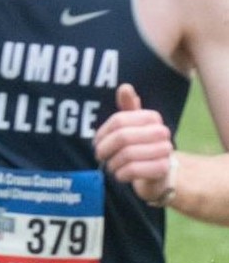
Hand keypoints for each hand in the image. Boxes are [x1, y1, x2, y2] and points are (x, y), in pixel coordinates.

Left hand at [95, 83, 175, 202]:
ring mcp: (165, 150)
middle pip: (122, 137)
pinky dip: (120, 174)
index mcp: (152, 117)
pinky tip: (120, 175)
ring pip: (126, 154)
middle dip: (105, 149)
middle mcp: (162, 131)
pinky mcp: (163, 168)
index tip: (96, 143)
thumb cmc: (138, 146)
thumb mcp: (130, 126)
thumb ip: (127, 108)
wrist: (157, 173)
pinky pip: (133, 169)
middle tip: (101, 157)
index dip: (102, 134)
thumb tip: (125, 87)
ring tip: (111, 167)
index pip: (118, 121)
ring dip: (112, 164)